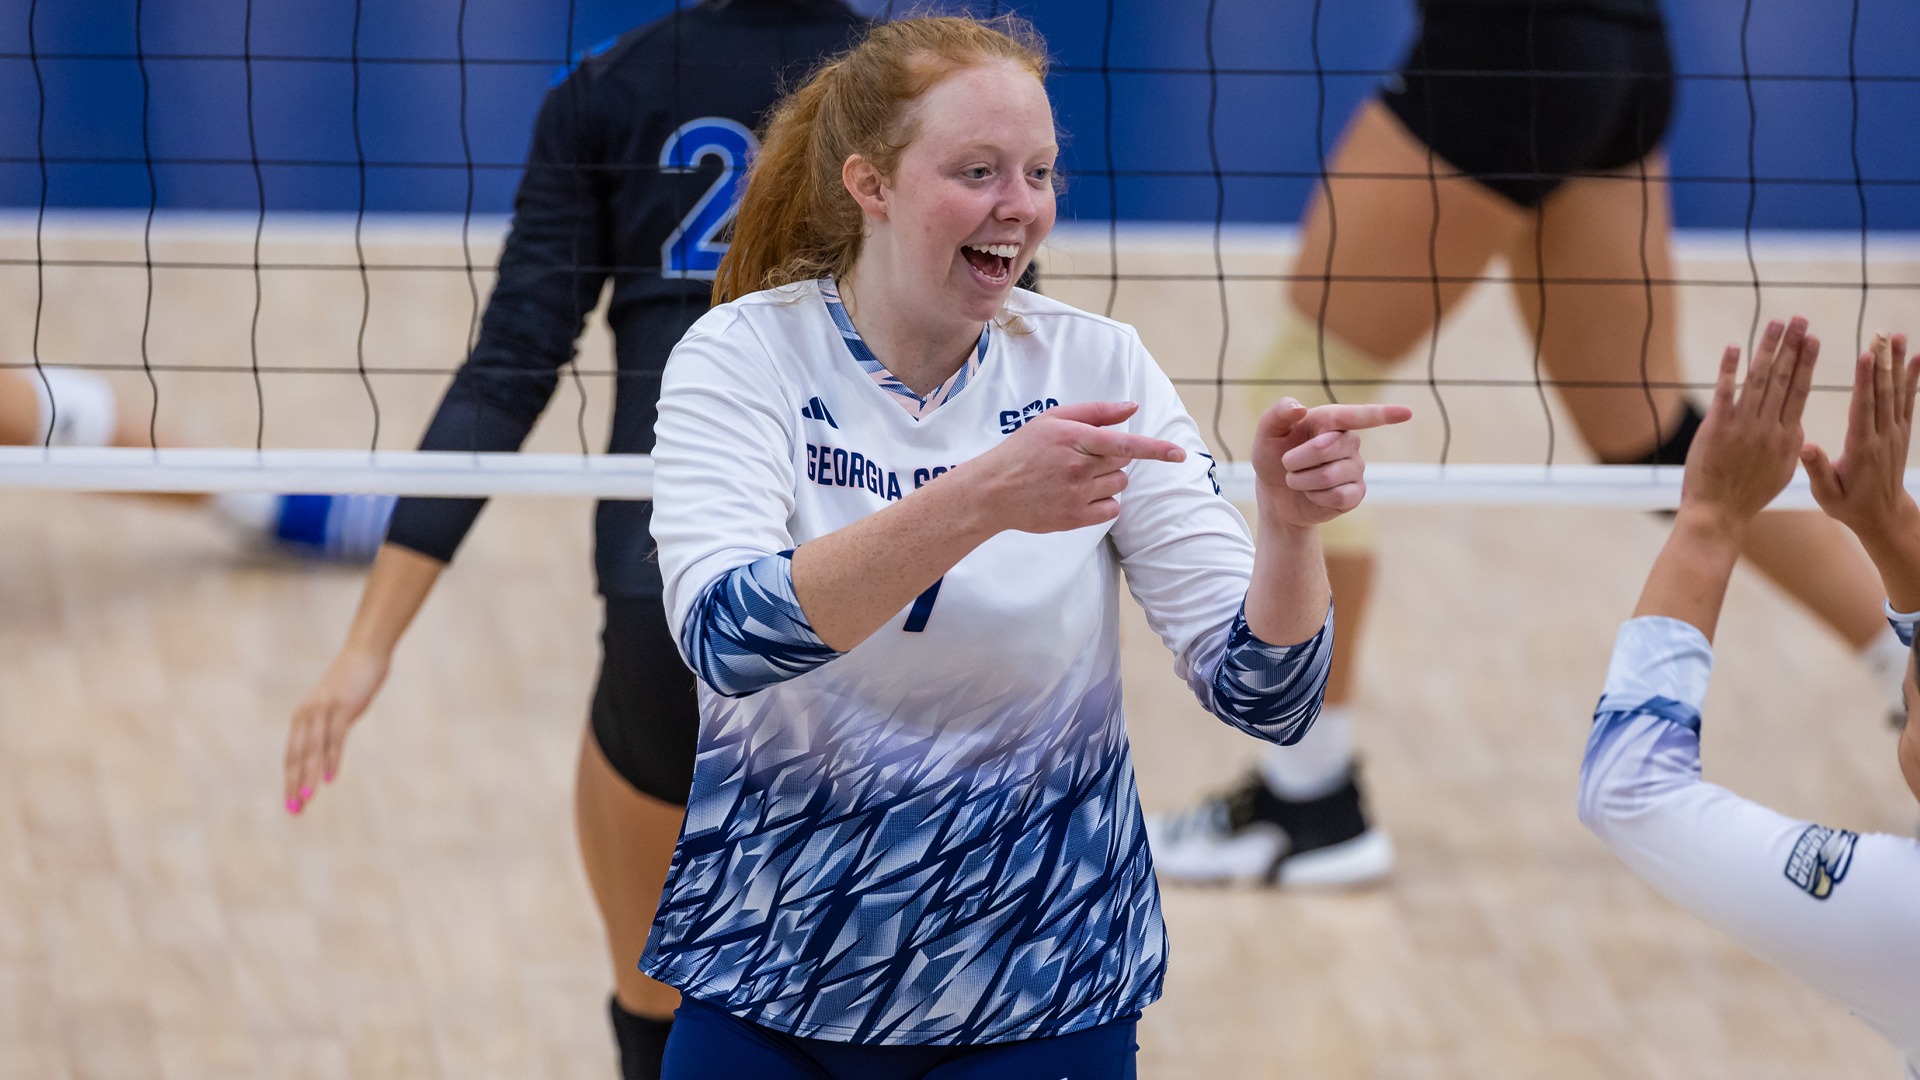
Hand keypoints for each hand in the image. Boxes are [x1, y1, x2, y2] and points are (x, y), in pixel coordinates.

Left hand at [283, 646, 389, 813]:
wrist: (364, 653)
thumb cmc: (351, 682)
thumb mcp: (335, 707)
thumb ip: (327, 727)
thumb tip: (326, 750)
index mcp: (302, 717)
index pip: (292, 755)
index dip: (291, 780)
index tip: (291, 804)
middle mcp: (307, 715)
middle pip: (297, 756)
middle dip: (295, 784)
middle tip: (294, 810)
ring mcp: (324, 710)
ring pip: (313, 750)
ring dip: (309, 776)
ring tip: (306, 799)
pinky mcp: (343, 707)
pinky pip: (335, 738)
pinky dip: (332, 759)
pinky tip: (330, 778)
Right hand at [960, 400, 1185, 533]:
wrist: (992, 491)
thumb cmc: (1022, 451)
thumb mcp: (1053, 420)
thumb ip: (1095, 412)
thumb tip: (1132, 408)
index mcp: (1073, 439)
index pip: (1123, 443)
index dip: (1154, 448)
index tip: (1178, 454)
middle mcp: (1078, 468)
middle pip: (1122, 462)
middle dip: (1111, 457)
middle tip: (1083, 457)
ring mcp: (1077, 495)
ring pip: (1119, 484)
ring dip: (1108, 479)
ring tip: (1077, 476)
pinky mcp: (1075, 518)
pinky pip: (1111, 509)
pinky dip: (1104, 501)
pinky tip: (1080, 495)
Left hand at [1252, 397, 1411, 527]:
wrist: (1276, 495)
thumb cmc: (1273, 457)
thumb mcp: (1266, 434)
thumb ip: (1278, 414)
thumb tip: (1299, 408)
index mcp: (1330, 420)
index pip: (1358, 416)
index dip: (1383, 414)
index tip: (1406, 413)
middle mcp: (1349, 441)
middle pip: (1325, 448)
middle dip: (1296, 460)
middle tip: (1287, 464)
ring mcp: (1355, 467)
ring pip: (1330, 475)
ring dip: (1302, 481)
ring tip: (1297, 480)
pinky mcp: (1356, 493)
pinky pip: (1339, 495)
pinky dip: (1316, 497)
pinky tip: (1312, 495)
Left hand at [1678, 317, 1819, 527]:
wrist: (1719, 513)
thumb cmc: (1750, 494)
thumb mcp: (1782, 470)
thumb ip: (1792, 444)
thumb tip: (1797, 422)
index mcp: (1787, 437)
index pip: (1799, 391)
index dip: (1805, 363)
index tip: (1812, 339)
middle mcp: (1767, 428)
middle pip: (1782, 379)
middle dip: (1791, 346)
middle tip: (1798, 319)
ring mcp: (1742, 427)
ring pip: (1757, 380)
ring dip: (1766, 349)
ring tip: (1774, 324)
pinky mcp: (1716, 428)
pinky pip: (1724, 393)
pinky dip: (1729, 369)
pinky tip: (1734, 348)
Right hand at [1801, 331, 1919, 543]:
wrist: (1883, 515)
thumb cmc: (1849, 505)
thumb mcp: (1826, 494)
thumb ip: (1817, 469)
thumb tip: (1805, 446)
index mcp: (1862, 448)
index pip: (1864, 408)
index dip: (1865, 380)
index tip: (1866, 355)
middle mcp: (1883, 436)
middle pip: (1883, 392)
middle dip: (1882, 362)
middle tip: (1882, 335)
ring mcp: (1896, 432)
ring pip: (1898, 392)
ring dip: (1898, 363)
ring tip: (1899, 338)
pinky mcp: (1902, 431)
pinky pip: (1908, 400)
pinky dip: (1913, 378)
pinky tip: (1916, 358)